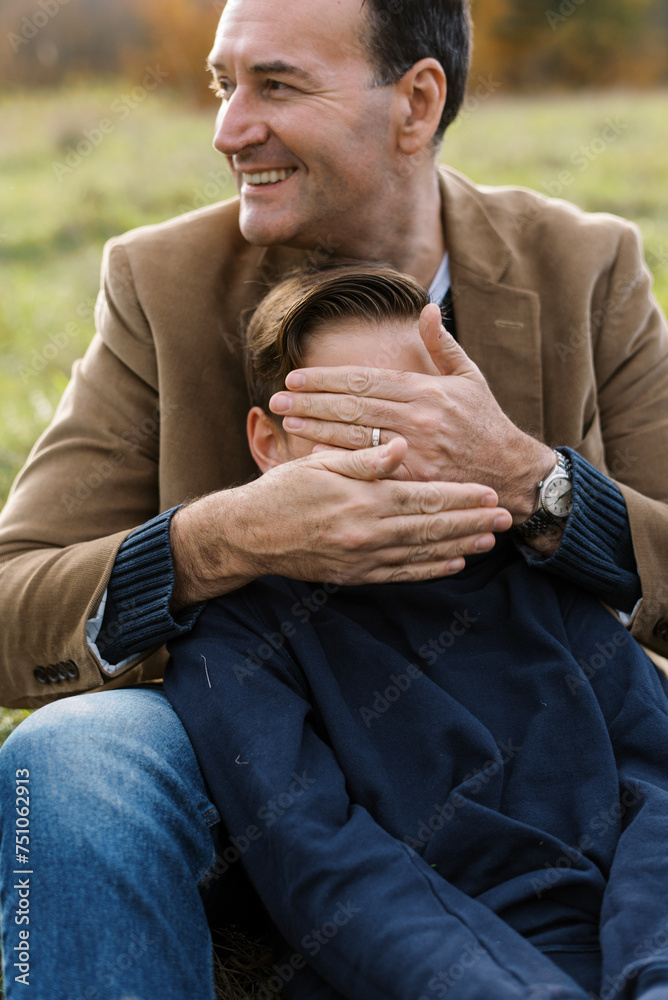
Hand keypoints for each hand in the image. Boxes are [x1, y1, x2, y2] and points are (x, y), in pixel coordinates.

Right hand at [169, 436, 511, 609]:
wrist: (250, 534)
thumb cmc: (284, 491)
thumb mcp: (320, 463)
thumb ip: (364, 458)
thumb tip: (401, 446)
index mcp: (363, 499)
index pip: (423, 497)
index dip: (459, 496)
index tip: (487, 493)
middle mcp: (368, 531)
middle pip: (431, 527)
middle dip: (470, 522)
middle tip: (503, 517)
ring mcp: (363, 558)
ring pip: (422, 552)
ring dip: (458, 546)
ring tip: (488, 541)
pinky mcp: (355, 575)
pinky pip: (401, 574)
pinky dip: (430, 569)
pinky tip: (453, 563)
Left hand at [269, 303, 555, 522]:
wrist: (510, 472)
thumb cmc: (486, 423)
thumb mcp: (471, 377)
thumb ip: (442, 345)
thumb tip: (427, 309)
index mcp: (427, 390)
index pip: (366, 381)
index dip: (328, 379)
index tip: (297, 377)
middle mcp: (419, 418)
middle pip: (354, 407)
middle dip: (312, 402)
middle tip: (277, 399)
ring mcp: (417, 451)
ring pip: (357, 436)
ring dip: (317, 429)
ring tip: (287, 421)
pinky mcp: (416, 480)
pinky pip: (371, 469)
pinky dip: (342, 463)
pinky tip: (313, 457)